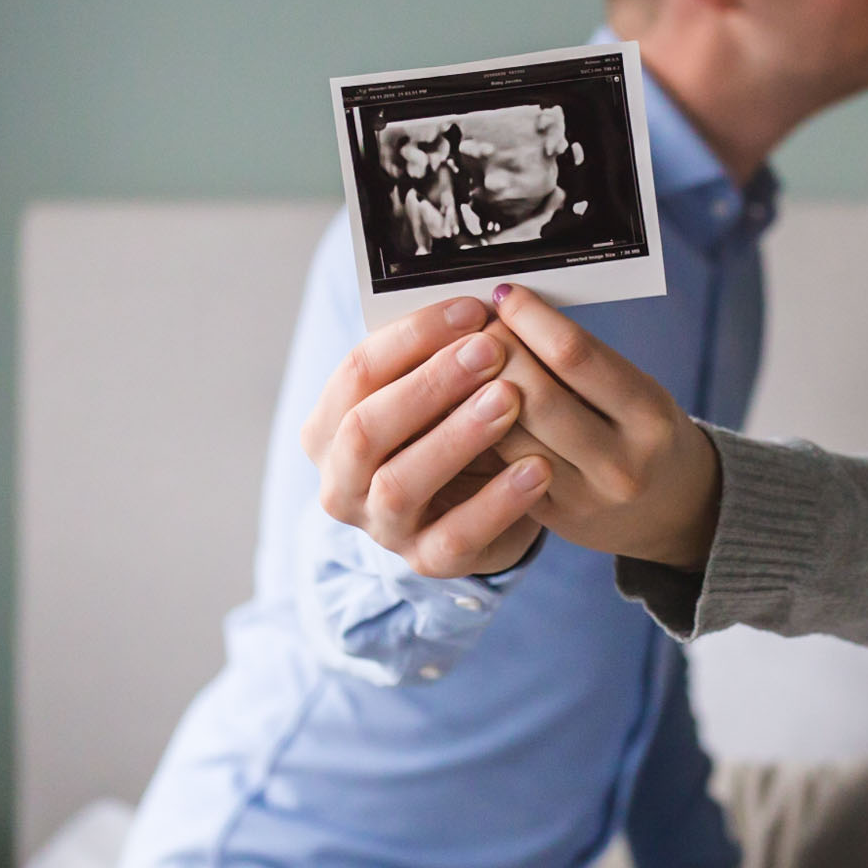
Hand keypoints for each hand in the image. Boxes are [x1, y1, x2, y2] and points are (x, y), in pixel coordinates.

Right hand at [299, 295, 551, 576]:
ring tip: (511, 400)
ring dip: (457, 437)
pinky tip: (537, 468)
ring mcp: (380, 527)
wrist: (474, 507)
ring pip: (402, 484)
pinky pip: (457, 536)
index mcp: (330, 427)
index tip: (472, 310)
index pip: (357, 371)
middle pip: (367, 428)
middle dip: (430, 384)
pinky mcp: (426, 561)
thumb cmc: (449, 430)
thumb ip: (444, 357)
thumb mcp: (437, 392)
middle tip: (490, 351)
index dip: (413, 336)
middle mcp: (340, 481)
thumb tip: (485, 305)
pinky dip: (497, 502)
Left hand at [484, 285, 721, 569]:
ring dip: (477, 390)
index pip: (574, 355)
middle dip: (496, 352)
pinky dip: (479, 428)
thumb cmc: (646, 433)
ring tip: (465, 361)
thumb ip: (581, 359)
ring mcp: (584, 497)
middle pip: (534, 395)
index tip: (506, 295)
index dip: (530, 318)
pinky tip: (469, 405)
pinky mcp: (552, 517)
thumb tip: (513, 312)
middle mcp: (620, 462)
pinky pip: (502, 465)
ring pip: (509, 433)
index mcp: (649, 416)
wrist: (672, 509)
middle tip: (477, 327)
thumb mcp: (637, 390)